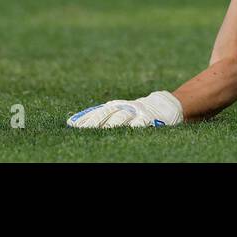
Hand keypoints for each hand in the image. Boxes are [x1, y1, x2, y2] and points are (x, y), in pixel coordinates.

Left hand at [66, 90, 182, 127]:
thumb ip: (105, 114)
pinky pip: (140, 123)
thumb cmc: (138, 111)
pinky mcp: (150, 119)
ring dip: (110, 124)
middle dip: (93, 121)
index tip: (71, 124)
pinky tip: (127, 131)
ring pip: (121, 118)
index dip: (85, 117)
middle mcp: (125, 108)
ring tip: (99, 132)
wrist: (165, 105)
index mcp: (117, 106)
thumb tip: (77, 119)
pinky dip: (133, 126)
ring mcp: (138, 113)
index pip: (97, 112)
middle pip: (106, 114)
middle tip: (81, 129)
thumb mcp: (121, 110)